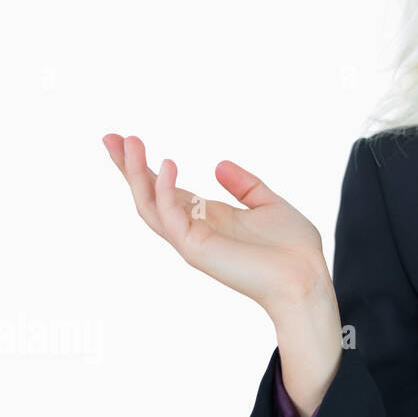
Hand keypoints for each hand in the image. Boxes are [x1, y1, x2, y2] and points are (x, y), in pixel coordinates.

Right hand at [103, 133, 332, 316]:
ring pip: (149, 205)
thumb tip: (219, 164)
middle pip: (148, 195)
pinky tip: (168, 165)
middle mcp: (193, 229)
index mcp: (207, 218)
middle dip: (128, 167)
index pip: (166, 189)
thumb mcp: (269, 205)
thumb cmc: (293, 250)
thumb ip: (245, 186)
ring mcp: (191, 240)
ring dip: (136, 174)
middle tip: (110, 137)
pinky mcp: (197, 248)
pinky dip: (165, 190)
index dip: (146, 167)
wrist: (307, 278)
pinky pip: (171, 216)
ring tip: (130, 144)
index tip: (129, 140)